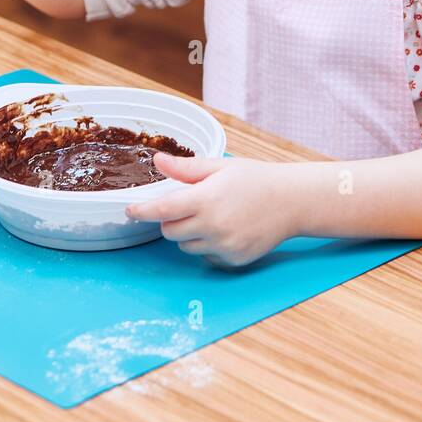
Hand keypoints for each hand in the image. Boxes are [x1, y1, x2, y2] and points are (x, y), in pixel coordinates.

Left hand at [126, 153, 298, 266]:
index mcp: (206, 199)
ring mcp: (224, 246)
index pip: (163, 209)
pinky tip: (224, 229)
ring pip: (186, 246)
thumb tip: (157, 161)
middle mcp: (213, 226)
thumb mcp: (220, 167)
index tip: (129, 210)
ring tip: (210, 215)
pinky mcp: (233, 260)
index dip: (142, 211)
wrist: (292, 201)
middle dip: (169, 220)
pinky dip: (207, 245)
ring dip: (188, 234)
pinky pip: (206, 256)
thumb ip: (186, 169)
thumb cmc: (255, 179)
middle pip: (170, 232)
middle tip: (185, 205)